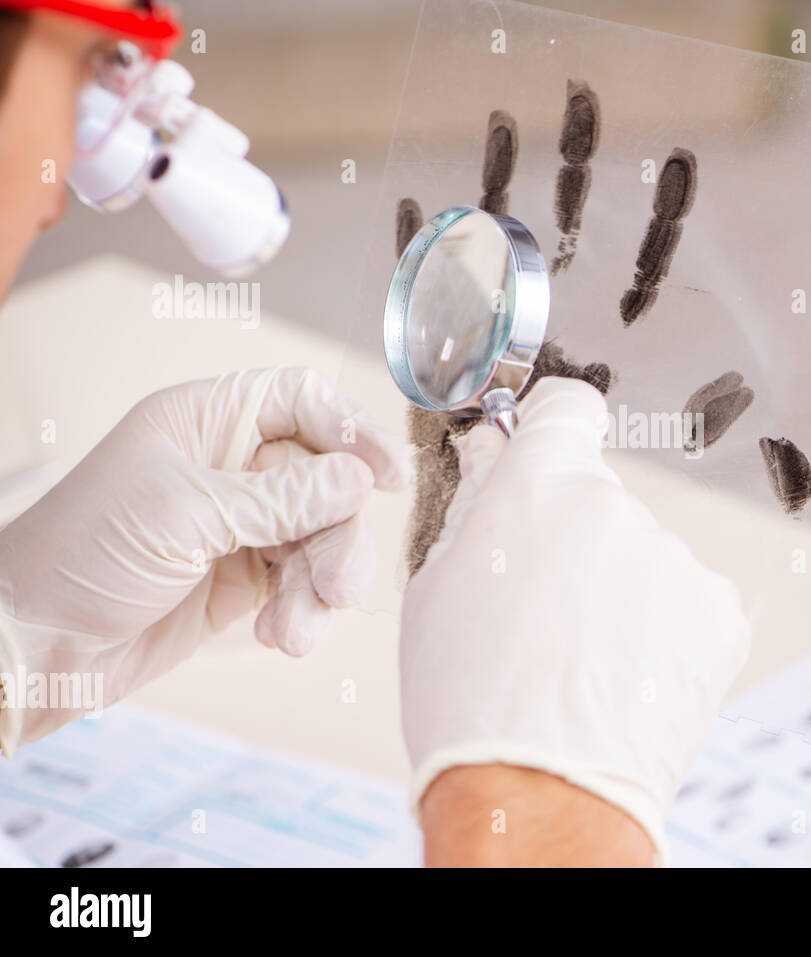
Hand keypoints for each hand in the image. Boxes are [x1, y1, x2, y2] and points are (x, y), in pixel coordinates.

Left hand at [0, 367, 408, 751]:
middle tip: (339, 587)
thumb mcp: (188, 515)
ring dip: (320, 586)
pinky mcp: (242, 579)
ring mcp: (239, 524)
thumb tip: (359, 481)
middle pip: (326, 480)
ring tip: (298, 631)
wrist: (36, 647)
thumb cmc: (84, 555)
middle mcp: (230, 466)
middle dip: (337, 536)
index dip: (351, 432)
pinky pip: (301, 585)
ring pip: (321, 538)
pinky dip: (301, 613)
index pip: (302, 402)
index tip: (387, 477)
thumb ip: (283, 499)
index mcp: (207, 421)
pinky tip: (278, 637)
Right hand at [400, 377, 750, 862]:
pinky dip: (665, 634)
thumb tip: (497, 452)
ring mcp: (676, 561)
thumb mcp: (436, 589)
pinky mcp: (720, 614)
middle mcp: (616, 508)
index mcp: (539, 487)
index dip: (554, 429)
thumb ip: (478, 505)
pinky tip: (627, 679)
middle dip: (577, 541)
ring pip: (645, 559)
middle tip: (546, 614)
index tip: (551, 448)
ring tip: (584, 664)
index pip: (568, 409)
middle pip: (601, 503)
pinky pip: (687, 603)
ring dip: (623, 593)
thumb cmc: (473, 706)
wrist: (539, 799)